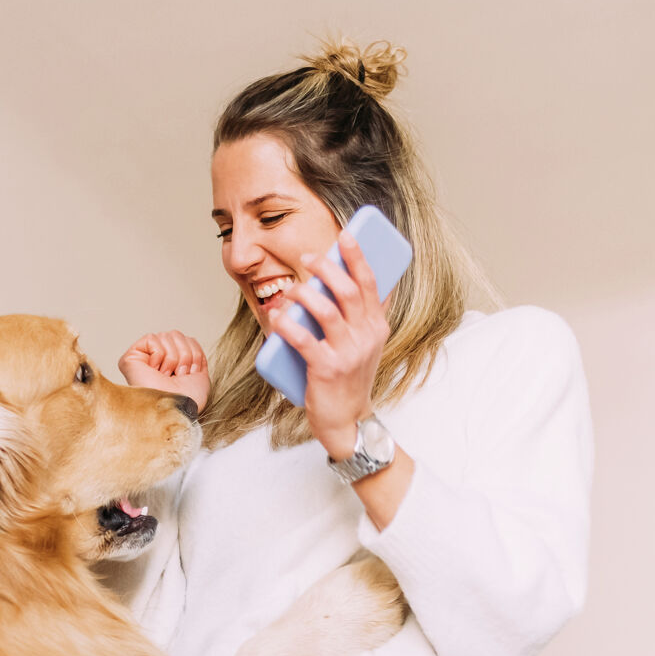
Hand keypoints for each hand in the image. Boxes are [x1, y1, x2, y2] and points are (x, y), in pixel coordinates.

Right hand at [119, 331, 210, 410]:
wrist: (177, 408)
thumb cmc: (188, 399)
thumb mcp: (201, 374)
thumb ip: (196, 353)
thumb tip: (188, 340)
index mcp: (173, 362)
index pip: (187, 339)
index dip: (194, 354)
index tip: (189, 374)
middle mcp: (157, 359)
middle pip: (176, 334)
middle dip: (184, 355)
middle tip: (177, 376)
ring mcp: (143, 358)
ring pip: (165, 336)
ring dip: (173, 359)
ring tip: (166, 376)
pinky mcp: (131, 357)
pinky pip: (153, 339)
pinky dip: (159, 355)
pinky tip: (155, 370)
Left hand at [269, 230, 389, 458]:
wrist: (347, 420)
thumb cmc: (350, 378)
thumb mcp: (367, 344)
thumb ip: (366, 316)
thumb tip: (362, 281)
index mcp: (377, 326)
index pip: (371, 283)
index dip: (358, 257)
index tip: (345, 235)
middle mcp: (366, 337)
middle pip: (348, 291)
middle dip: (326, 268)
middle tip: (306, 257)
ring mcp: (348, 354)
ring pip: (327, 311)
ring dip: (304, 294)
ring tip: (289, 289)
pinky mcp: (327, 370)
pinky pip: (304, 340)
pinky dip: (287, 326)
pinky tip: (277, 317)